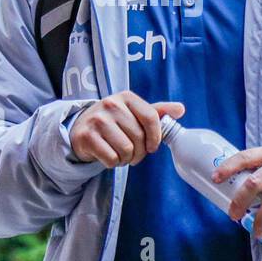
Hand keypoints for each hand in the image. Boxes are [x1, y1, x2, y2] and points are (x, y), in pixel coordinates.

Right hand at [69, 92, 183, 168]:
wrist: (81, 128)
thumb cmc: (114, 122)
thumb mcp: (134, 112)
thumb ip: (156, 112)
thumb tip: (180, 109)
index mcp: (126, 97)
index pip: (150, 117)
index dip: (155, 137)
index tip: (152, 146)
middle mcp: (111, 105)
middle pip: (139, 137)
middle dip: (140, 152)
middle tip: (133, 153)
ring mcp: (97, 120)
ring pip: (126, 150)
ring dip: (127, 159)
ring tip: (121, 154)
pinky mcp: (86, 136)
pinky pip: (111, 158)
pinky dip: (114, 163)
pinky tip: (110, 156)